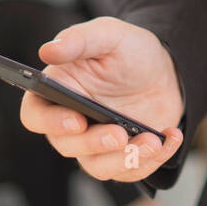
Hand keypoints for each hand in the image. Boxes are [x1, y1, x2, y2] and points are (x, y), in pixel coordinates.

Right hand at [19, 16, 183, 182]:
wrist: (166, 70)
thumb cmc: (129, 50)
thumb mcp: (109, 34)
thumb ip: (79, 39)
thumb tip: (48, 49)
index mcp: (58, 91)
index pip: (35, 115)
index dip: (50, 123)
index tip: (76, 121)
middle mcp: (72, 123)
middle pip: (67, 146)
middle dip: (94, 144)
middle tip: (119, 133)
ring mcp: (96, 144)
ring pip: (98, 167)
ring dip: (125, 159)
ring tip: (152, 141)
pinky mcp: (122, 157)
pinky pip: (131, 170)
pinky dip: (153, 159)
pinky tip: (170, 138)